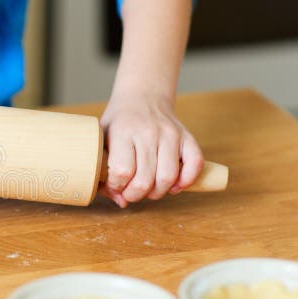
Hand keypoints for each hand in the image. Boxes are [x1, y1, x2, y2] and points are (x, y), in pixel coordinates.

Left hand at [99, 92, 202, 207]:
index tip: (115, 184)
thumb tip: (121, 202)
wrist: (143, 96)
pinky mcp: (187, 136)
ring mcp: (170, 134)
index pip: (122, 171)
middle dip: (135, 195)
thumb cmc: (119, 123)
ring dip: (158, 193)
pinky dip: (186, 181)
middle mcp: (148, 132)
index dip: (117, 186)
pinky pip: (195, 164)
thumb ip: (104, 171)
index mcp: (123, 131)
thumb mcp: (102, 139)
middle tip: (130, 193)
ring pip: (168, 177)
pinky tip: (173, 185)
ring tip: (149, 190)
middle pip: (145, 180)